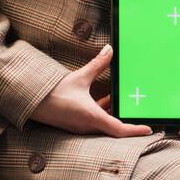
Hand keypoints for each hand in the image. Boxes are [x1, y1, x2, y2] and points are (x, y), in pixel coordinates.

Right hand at [29, 44, 152, 136]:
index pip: (119, 129)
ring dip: (115, 114)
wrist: (31, 101)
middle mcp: (88, 125)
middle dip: (129, 121)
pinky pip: (95, 120)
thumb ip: (97, 64)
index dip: (135, 130)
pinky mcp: (76, 123)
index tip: (149, 128)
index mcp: (91, 117)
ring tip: (128, 102)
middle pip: (114, 127)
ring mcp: (81, 126)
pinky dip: (104, 111)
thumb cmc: (53, 92)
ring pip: (105, 123)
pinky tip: (108, 99)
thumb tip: (109, 50)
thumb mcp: (79, 77)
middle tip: (144, 114)